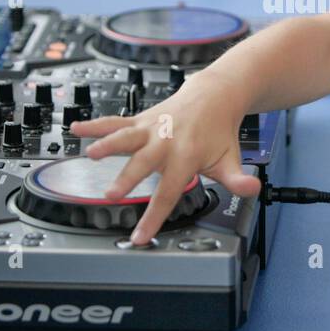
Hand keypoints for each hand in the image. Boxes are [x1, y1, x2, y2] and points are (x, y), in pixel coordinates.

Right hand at [69, 74, 261, 245]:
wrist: (215, 95)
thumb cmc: (219, 131)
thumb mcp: (231, 158)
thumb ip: (238, 179)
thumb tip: (252, 189)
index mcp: (186, 155)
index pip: (169, 192)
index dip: (154, 216)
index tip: (140, 235)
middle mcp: (166, 141)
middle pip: (143, 163)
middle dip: (127, 178)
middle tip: (111, 194)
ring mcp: (150, 128)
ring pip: (126, 137)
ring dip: (107, 144)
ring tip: (90, 154)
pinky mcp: (140, 119)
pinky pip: (115, 122)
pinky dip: (95, 125)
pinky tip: (76, 129)